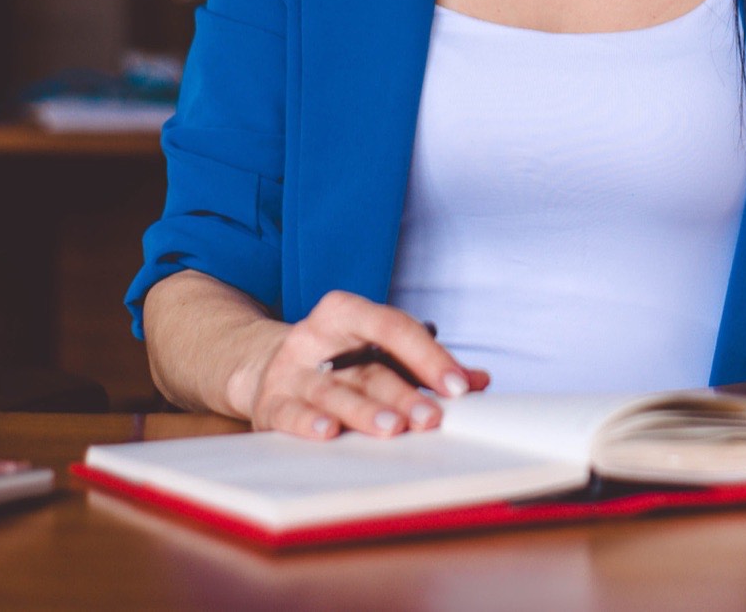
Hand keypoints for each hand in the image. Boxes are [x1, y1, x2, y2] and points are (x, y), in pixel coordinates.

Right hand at [226, 291, 490, 438]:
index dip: (428, 356)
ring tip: (393, 428)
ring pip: (334, 393)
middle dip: (404, 394)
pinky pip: (291, 414)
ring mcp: (290, 371)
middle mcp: (315, 337)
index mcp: (345, 313)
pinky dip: (309, 424)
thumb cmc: (337, 359)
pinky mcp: (270, 404)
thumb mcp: (376, 351)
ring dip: (365, 412)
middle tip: (432, 418)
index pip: (393, 327)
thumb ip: (425, 364)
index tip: (458, 386)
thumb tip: (478, 381)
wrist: (266, 368)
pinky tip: (329, 433)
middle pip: (369, 368)